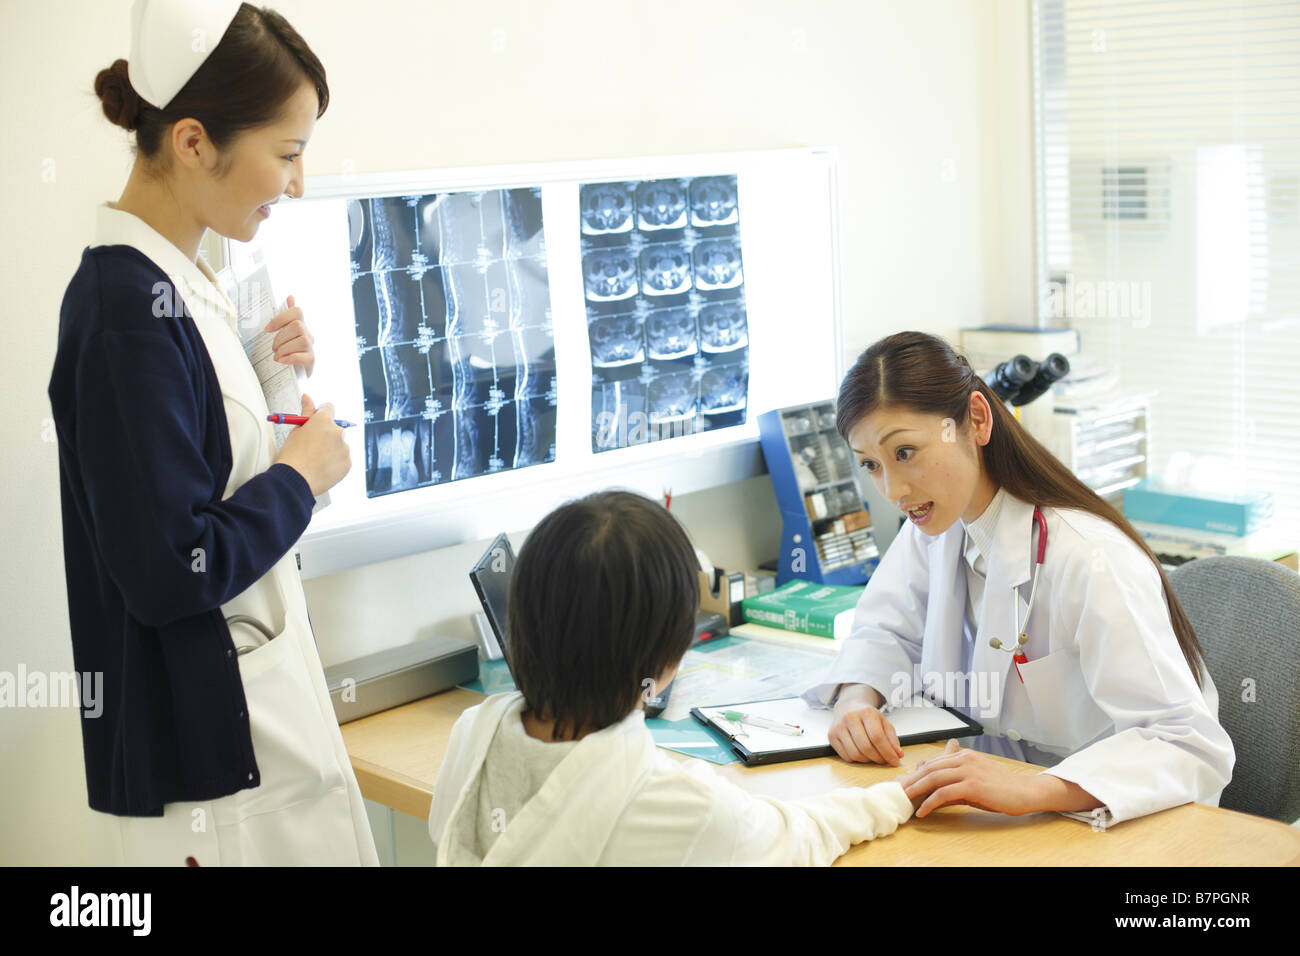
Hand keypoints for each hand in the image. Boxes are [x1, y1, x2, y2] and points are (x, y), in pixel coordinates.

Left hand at [265, 295, 314, 376]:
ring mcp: (311, 348)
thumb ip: (286, 317)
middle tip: (273, 347)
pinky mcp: (311, 361)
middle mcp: (308, 335)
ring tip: (277, 355)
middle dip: (281, 336)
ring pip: (303, 340)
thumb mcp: (283, 333)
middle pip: (298, 326)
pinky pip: (304, 356)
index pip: (297, 311)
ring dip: (285, 348)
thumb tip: (291, 297)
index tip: (267, 329)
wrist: (292, 374)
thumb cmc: (286, 351)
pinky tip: (281, 360)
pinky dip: (290, 358)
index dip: (281, 317)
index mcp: (300, 325)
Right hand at [272, 392, 349, 494]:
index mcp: (323, 421)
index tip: (315, 422)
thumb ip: (305, 412)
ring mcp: (345, 449)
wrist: (295, 480)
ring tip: (314, 460)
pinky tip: (321, 468)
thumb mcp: (295, 430)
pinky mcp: (348, 464)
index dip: (320, 415)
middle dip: (326, 434)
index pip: (328, 408)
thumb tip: (307, 397)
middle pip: (334, 428)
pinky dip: (335, 462)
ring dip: (331, 449)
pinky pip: (343, 459)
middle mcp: (338, 432)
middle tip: (311, 446)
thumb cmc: (292, 456)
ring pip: (339, 445)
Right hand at [828, 685, 902, 765]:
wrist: (848, 706)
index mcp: (865, 712)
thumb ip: (892, 738)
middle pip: (866, 747)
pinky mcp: (831, 735)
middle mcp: (850, 718)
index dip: (887, 752)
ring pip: (855, 754)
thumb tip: (898, 755)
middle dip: (878, 758)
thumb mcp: (883, 722)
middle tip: (885, 761)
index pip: (877, 737)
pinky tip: (862, 754)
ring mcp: (838, 727)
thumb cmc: (867, 716)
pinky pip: (846, 756)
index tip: (894, 761)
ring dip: (868, 761)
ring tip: (874, 757)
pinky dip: (857, 760)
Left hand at [895, 739, 1049, 817]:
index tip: (905, 783)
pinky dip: (930, 802)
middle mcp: (964, 759)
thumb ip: (955, 784)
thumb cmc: (1003, 788)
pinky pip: (943, 793)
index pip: (933, 762)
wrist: (1027, 792)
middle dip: (911, 780)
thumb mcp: (976, 781)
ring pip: (933, 778)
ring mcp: (968, 771)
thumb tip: (935, 794)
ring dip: (916, 790)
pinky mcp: (972, 785)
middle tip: (898, 792)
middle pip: (929, 768)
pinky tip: (923, 811)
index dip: (917, 773)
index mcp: (964, 755)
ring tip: (905, 801)